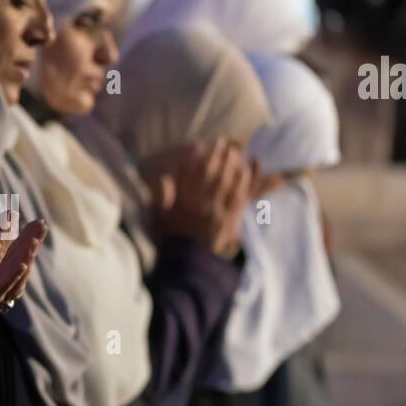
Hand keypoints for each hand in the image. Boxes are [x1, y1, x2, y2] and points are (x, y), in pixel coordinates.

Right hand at [149, 138, 255, 258]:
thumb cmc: (170, 238)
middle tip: (224, 143)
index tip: (203, 145)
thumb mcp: (159, 216)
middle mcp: (201, 203)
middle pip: (213, 173)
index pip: (192, 173)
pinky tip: (246, 172)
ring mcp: (216, 211)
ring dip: (233, 165)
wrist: (186, 262)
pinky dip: (244, 182)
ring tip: (237, 152)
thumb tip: (164, 179)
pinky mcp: (228, 220)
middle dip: (219, 156)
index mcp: (183, 201)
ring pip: (228, 183)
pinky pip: (239, 197)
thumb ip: (161, 197)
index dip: (199, 156)